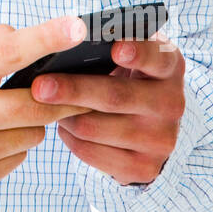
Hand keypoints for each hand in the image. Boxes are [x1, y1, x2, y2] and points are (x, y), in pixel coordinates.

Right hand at [0, 15, 93, 203]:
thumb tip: (32, 41)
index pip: (10, 51)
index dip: (48, 37)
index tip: (78, 27)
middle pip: (40, 102)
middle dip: (59, 93)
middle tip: (67, 85)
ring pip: (34, 131)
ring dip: (27, 119)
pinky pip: (20, 156)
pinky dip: (11, 144)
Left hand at [32, 31, 185, 184]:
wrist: (150, 125)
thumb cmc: (127, 76)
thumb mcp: (129, 55)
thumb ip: (109, 45)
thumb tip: (63, 43)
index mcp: (169, 67)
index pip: (158, 57)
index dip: (138, 53)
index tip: (116, 49)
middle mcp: (172, 104)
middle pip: (115, 97)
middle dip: (74, 90)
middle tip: (40, 86)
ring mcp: (161, 140)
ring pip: (94, 127)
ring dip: (64, 114)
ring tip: (48, 102)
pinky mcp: (144, 168)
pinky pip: (90, 152)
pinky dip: (69, 137)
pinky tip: (65, 124)